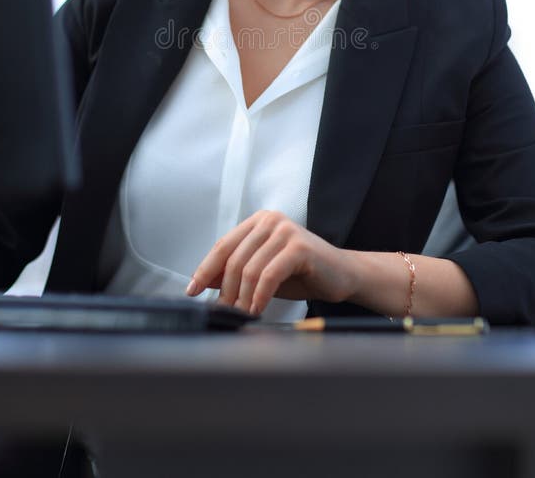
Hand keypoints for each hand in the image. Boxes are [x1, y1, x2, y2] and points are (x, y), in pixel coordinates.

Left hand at [186, 210, 356, 314]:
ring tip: (243, 314)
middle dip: (225, 290)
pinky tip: (258, 309)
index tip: (192, 290)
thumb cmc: (302, 274)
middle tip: (224, 312)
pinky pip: (269, 274)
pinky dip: (259, 296)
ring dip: (242, 297)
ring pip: (249, 268)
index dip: (205, 269)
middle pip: (234, 258)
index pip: (223, 245)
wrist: (342, 275)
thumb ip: (236, 272)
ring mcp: (285, 230)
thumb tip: (203, 282)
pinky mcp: (299, 246)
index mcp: (258, 222)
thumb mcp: (262, 272)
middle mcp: (270, 220)